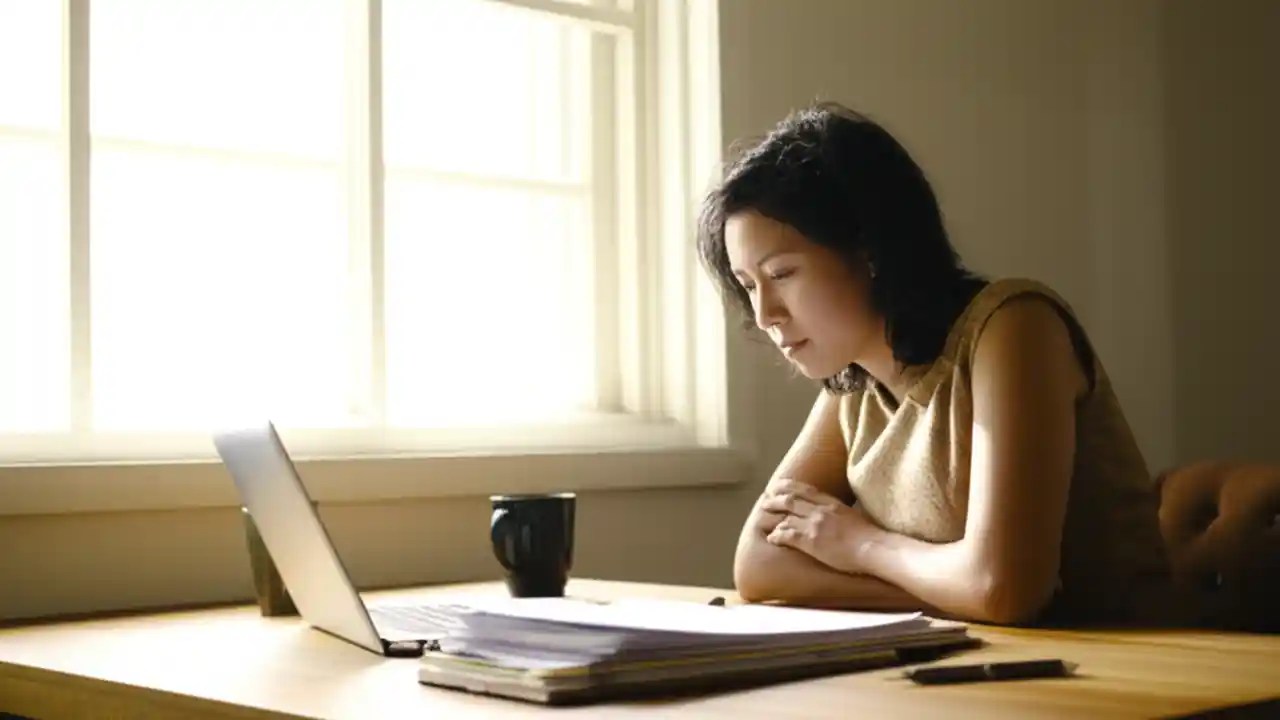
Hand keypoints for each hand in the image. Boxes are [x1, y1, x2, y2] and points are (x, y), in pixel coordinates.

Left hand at [760, 479, 879, 573]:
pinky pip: (788, 534)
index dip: (788, 486)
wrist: (874, 548)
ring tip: (764, 518)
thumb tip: (836, 514)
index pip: (805, 490)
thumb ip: (839, 511)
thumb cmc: (869, 536)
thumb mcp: (852, 515)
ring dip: (773, 516)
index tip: (778, 484)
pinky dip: (777, 535)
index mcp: (831, 503)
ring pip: (786, 515)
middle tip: (766, 500)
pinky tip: (772, 538)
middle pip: (791, 499)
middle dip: (775, 499)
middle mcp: (820, 510)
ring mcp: (814, 524)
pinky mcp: (811, 541)